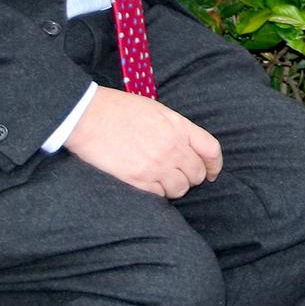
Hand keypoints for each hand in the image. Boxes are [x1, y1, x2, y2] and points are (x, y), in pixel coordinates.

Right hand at [63, 86, 221, 197]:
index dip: (214, 164)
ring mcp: (157, 165)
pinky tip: (149, 183)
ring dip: (174, 187)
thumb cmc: (120, 109)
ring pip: (180, 188)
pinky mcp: (138, 180)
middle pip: (198, 174)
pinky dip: (157, 193)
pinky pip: (159, 196)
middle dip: (192, 176)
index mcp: (180, 127)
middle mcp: (173, 148)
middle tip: (180, 174)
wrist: (90, 117)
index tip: (212, 172)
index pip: (211, 150)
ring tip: (163, 179)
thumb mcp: (157, 110)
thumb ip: (176, 129)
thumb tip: (185, 145)